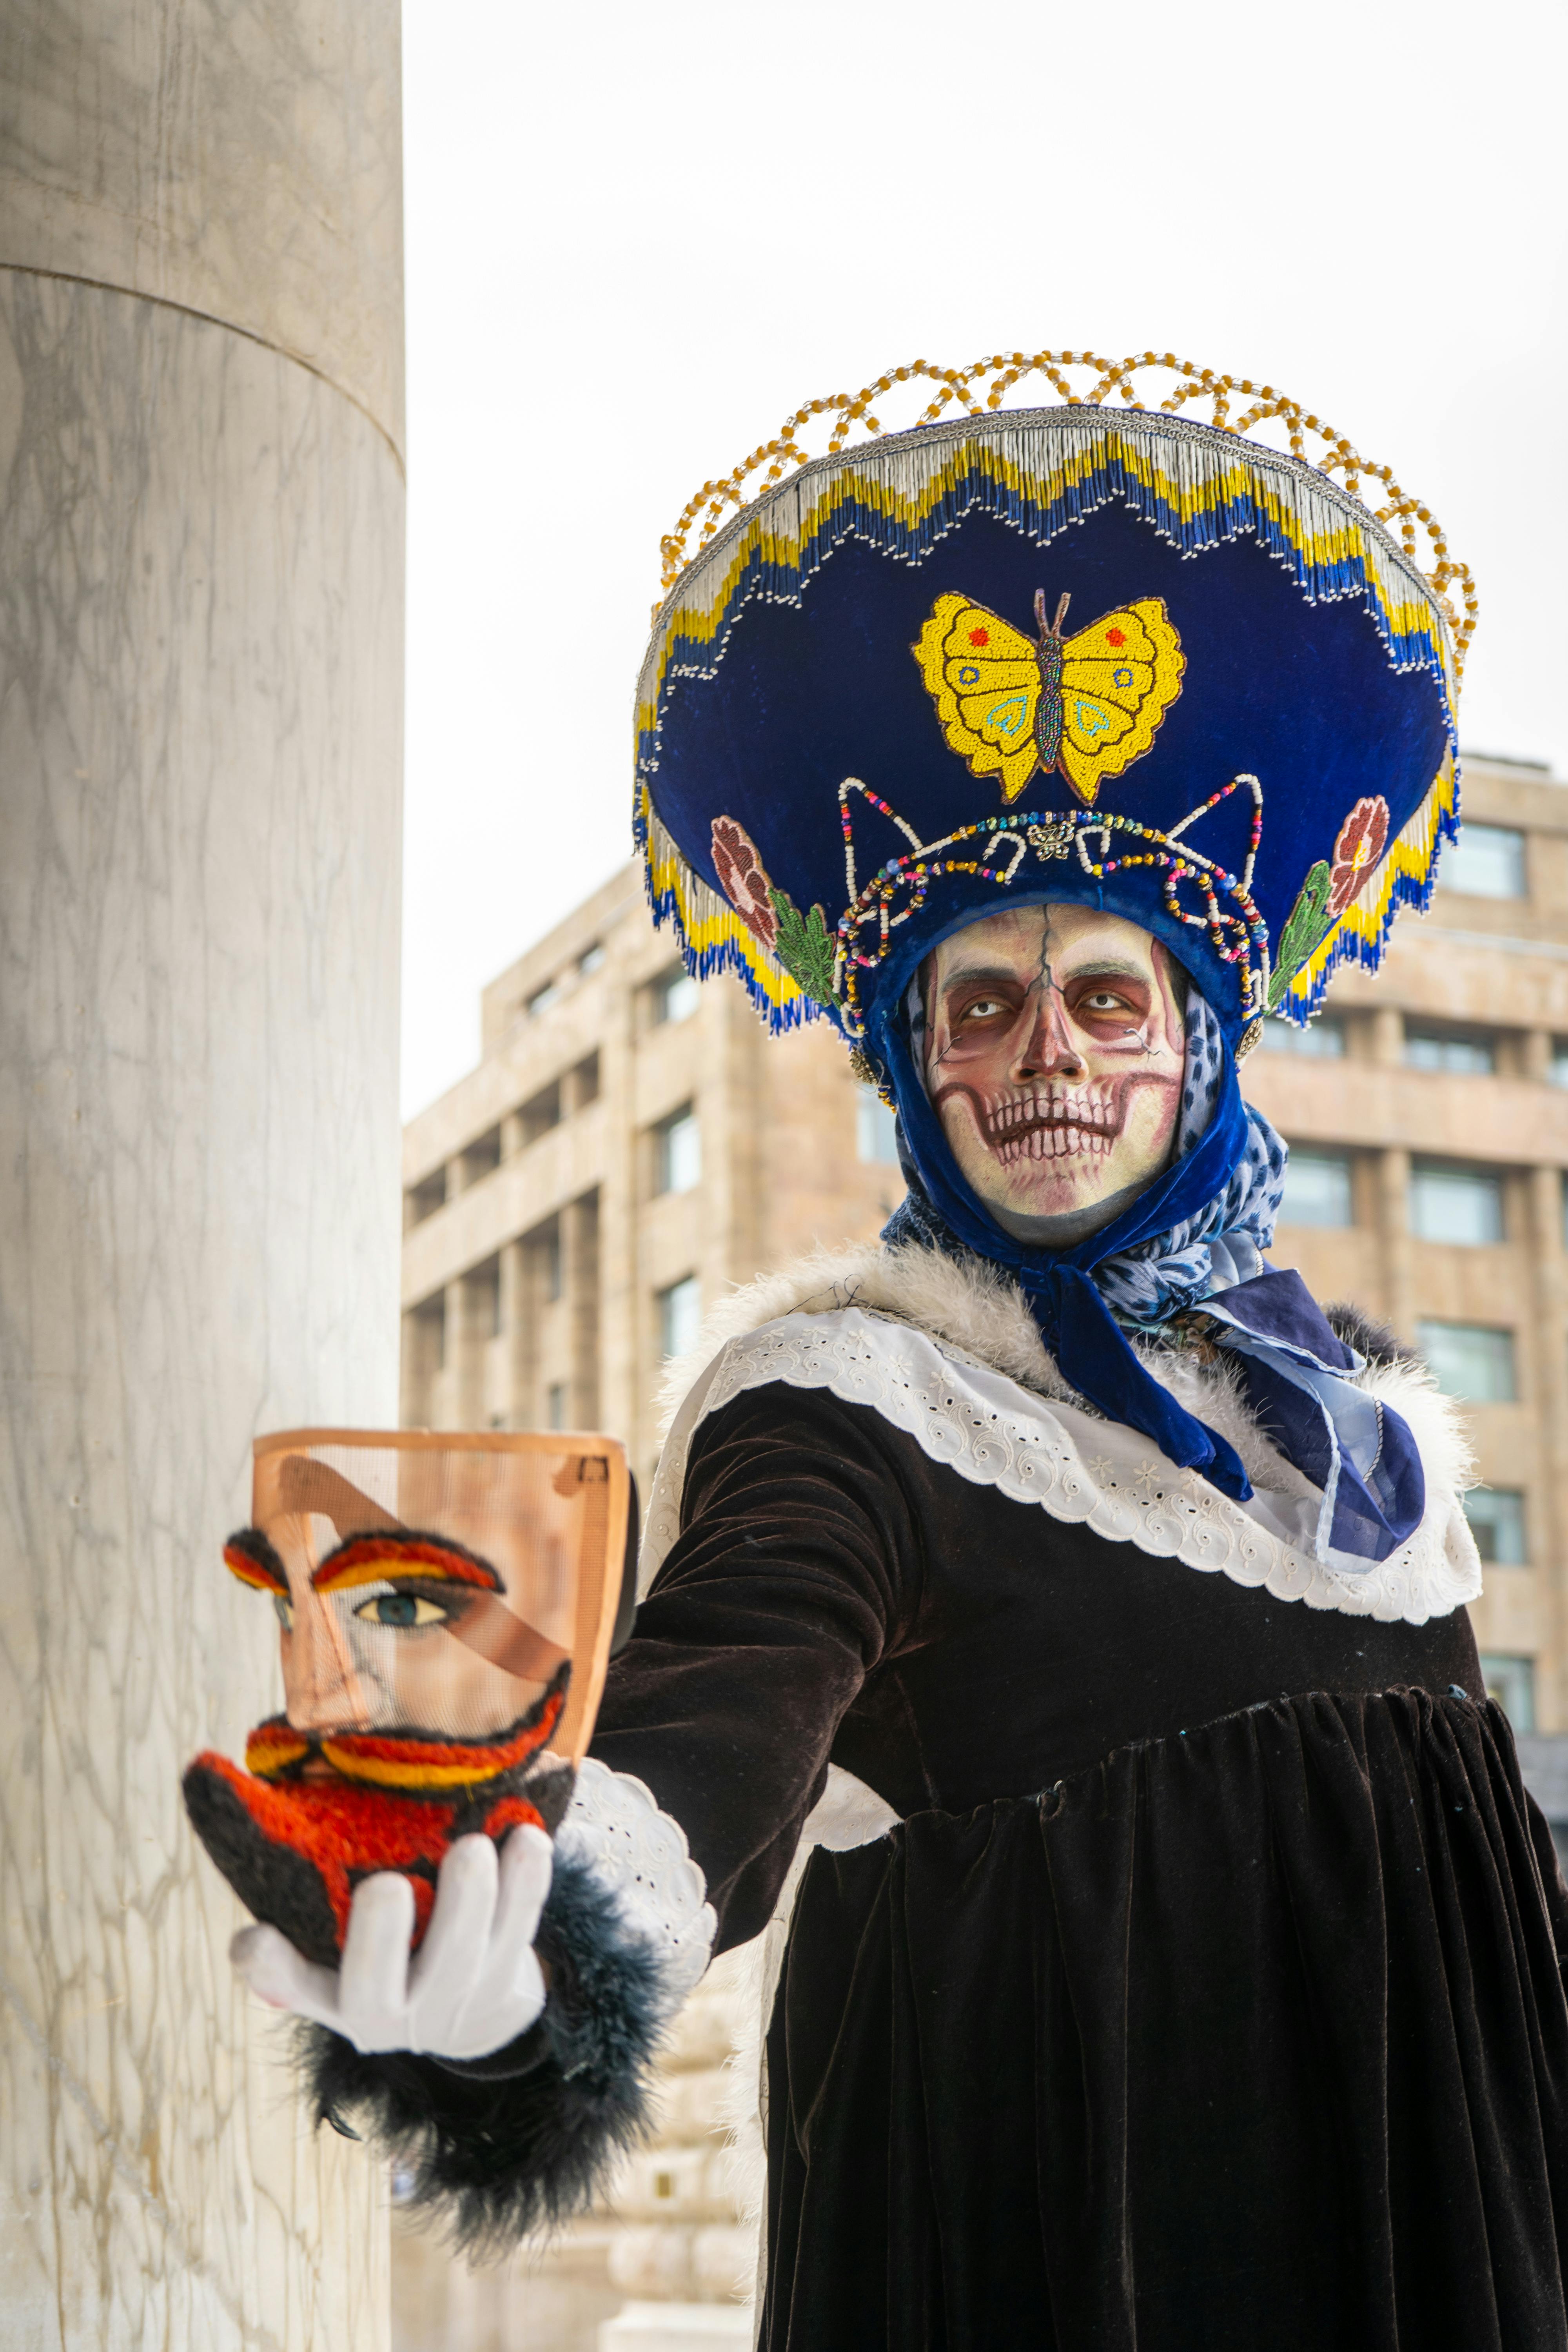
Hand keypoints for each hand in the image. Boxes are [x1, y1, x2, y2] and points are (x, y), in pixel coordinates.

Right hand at [230, 1826, 552, 2059]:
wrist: (469, 2017)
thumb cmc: (391, 1959)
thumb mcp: (341, 1954)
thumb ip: (308, 1919)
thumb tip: (254, 1882)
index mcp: (339, 1999)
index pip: (294, 1989)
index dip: (271, 1972)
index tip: (252, 1938)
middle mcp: (391, 2014)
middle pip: (380, 1987)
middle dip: (381, 1940)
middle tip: (387, 1884)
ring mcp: (453, 2001)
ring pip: (462, 1957)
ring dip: (471, 1903)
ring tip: (475, 1847)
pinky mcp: (508, 1981)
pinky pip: (521, 1930)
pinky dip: (528, 1886)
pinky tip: (529, 1840)